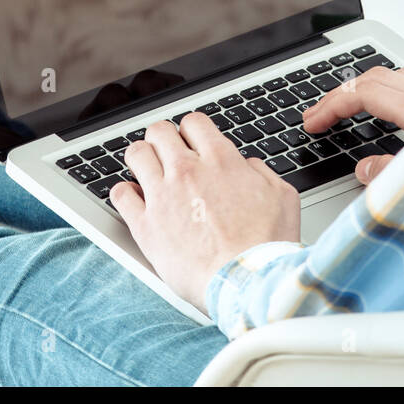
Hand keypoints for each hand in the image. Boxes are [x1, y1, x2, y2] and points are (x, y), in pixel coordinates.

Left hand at [109, 115, 300, 310]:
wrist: (246, 281)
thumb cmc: (267, 246)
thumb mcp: (283, 197)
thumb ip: (261, 173)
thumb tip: (248, 166)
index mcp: (220, 160)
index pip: (193, 122)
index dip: (191, 130)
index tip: (191, 142)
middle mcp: (187, 171)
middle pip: (159, 132)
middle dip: (162, 138)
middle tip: (166, 153)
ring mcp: (162, 196)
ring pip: (136, 154)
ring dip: (141, 158)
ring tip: (146, 170)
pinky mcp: (145, 225)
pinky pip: (120, 195)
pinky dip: (123, 192)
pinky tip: (132, 197)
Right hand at [301, 66, 403, 185]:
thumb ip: (389, 175)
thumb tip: (363, 170)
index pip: (364, 94)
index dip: (332, 106)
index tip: (313, 123)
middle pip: (374, 79)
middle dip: (339, 95)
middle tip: (318, 115)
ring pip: (394, 76)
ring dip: (362, 88)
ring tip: (344, 106)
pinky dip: (387, 89)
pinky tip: (385, 106)